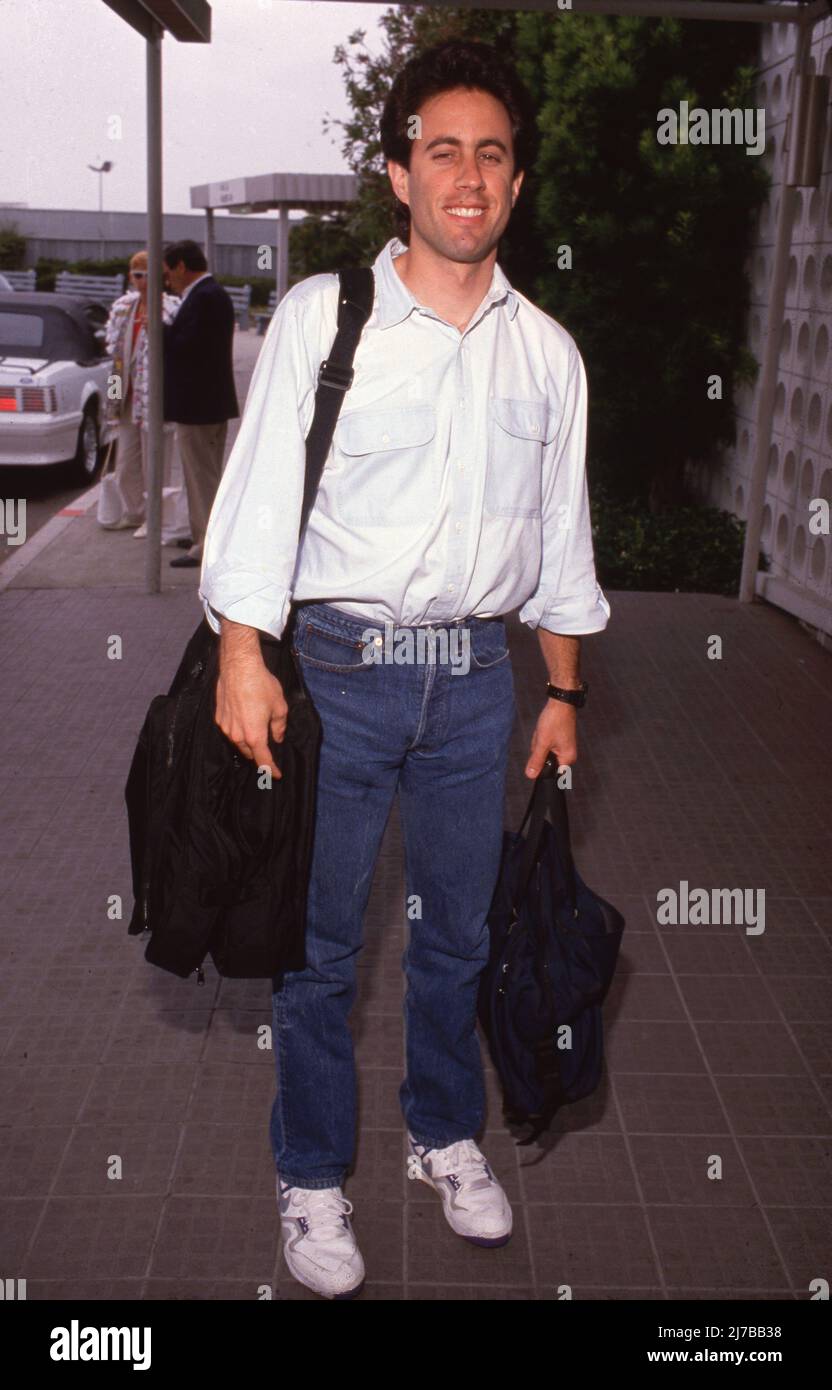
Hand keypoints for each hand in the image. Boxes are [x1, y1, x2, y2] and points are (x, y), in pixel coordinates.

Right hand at [214, 656, 287, 780]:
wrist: (239, 667)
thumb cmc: (261, 685)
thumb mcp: (279, 706)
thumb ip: (279, 726)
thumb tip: (278, 737)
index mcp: (254, 735)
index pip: (263, 760)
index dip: (270, 770)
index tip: (276, 775)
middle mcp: (237, 735)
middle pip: (249, 753)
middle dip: (259, 754)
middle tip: (268, 750)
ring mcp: (225, 727)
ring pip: (238, 742)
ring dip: (248, 742)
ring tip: (256, 731)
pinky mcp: (218, 717)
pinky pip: (230, 730)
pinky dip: (238, 730)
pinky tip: (244, 719)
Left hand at [525, 701, 577, 778]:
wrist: (560, 703)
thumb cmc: (555, 720)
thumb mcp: (542, 742)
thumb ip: (536, 760)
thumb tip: (530, 775)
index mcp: (567, 759)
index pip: (552, 774)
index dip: (542, 769)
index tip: (540, 754)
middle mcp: (568, 755)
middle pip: (546, 762)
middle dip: (539, 751)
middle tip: (543, 738)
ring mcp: (564, 748)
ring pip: (544, 752)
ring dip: (539, 743)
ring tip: (544, 731)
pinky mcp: (560, 741)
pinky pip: (546, 745)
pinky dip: (541, 738)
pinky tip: (544, 730)